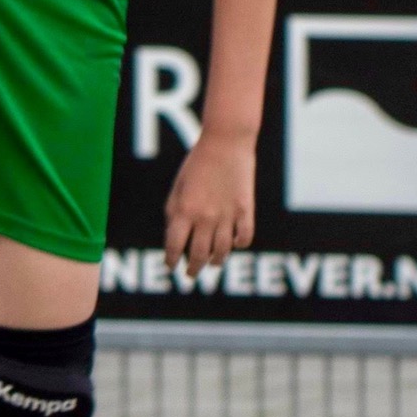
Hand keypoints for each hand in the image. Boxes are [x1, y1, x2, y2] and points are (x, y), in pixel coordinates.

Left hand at [163, 130, 256, 277]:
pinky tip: (235, 244)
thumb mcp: (178, 186)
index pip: (175, 246)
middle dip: (193, 268)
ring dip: (215, 261)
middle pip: (198, 255)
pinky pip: (244, 237)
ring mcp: (227, 215)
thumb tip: (172, 235)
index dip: (171, 260)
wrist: (226, 142)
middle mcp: (205, 217)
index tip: (171, 266)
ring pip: (222, 251)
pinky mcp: (245, 210)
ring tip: (212, 263)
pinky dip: (239, 244)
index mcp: (184, 210)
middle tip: (190, 274)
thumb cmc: (197, 163)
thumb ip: (173, 211)